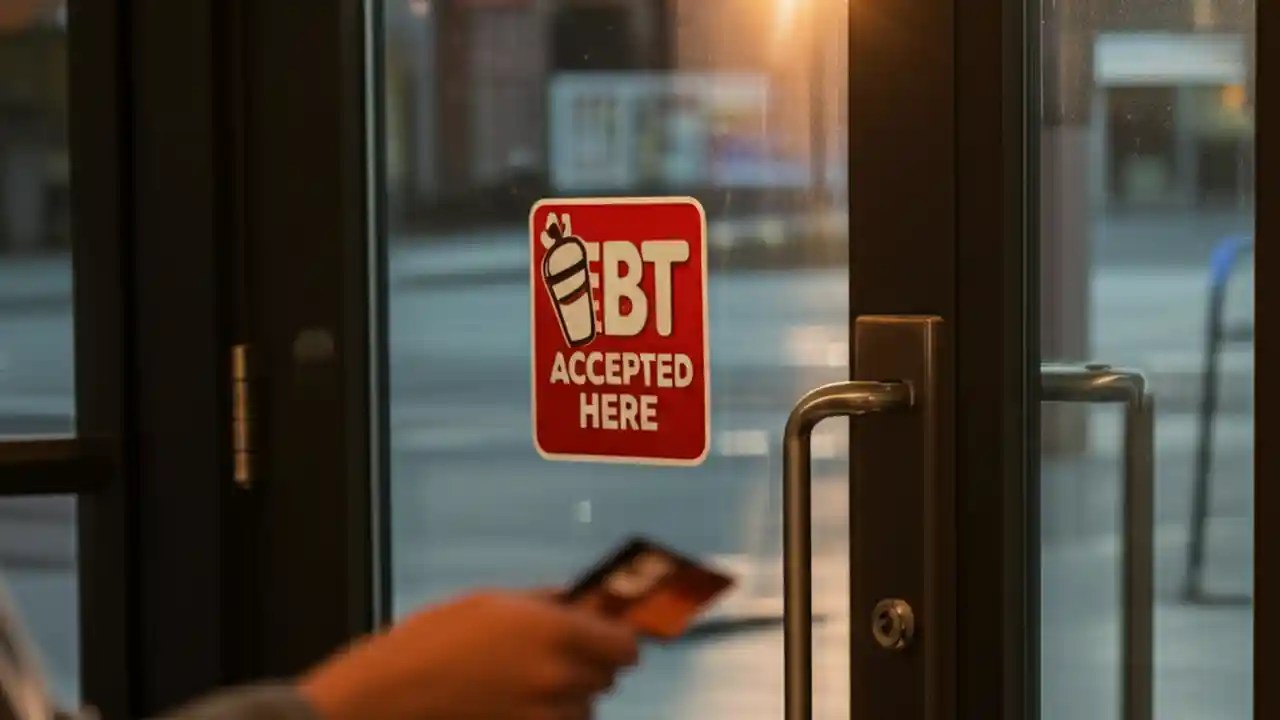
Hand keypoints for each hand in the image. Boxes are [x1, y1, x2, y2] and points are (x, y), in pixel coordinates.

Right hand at [299, 590, 638, 719]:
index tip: (607, 637)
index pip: (625, 646)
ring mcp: (546, 716)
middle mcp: (559, 677)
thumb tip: (575, 600)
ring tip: (523, 684)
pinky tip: (513, 705)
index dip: (616, 640)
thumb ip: (542, 602)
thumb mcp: (489, 604)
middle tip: (556, 657)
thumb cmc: (429, 646)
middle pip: (608, 678)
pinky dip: (547, 717)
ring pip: (585, 708)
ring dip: (567, 696)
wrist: (386, 700)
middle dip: (588, 665)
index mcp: (555, 632)